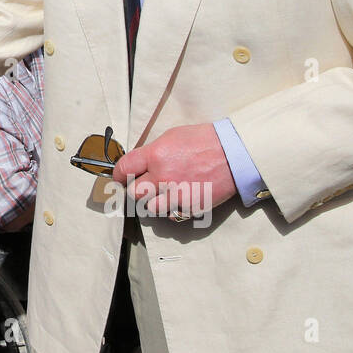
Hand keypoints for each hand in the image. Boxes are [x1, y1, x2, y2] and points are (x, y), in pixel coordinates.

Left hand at [110, 122, 237, 218]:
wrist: (233, 153)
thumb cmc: (203, 141)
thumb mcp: (172, 137)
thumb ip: (152, 152)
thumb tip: (139, 164)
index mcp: (155, 155)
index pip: (123, 169)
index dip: (118, 174)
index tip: (120, 176)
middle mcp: (162, 177)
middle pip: (133, 192)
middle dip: (136, 188)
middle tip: (143, 184)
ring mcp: (176, 195)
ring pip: (150, 208)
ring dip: (153, 201)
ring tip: (163, 192)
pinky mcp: (190, 208)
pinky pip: (171, 215)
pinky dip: (172, 209)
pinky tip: (179, 198)